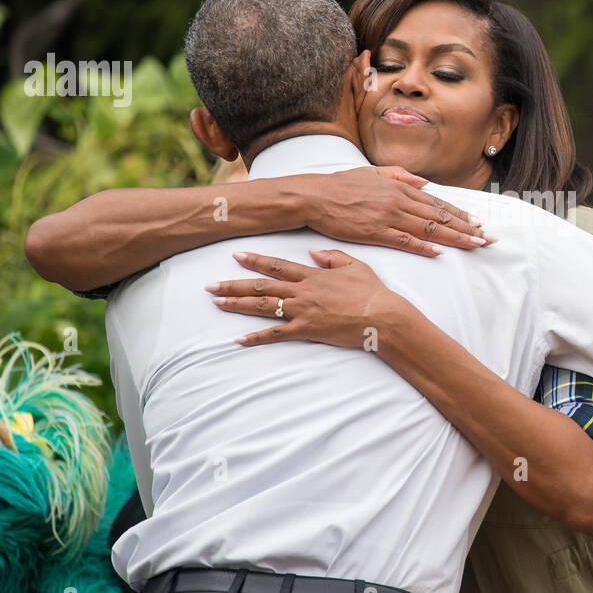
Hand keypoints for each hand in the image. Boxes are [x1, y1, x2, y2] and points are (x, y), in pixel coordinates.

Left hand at [205, 249, 408, 348]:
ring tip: (217, 304)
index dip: (255, 260)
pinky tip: (239, 339)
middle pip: (261, 287)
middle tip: (211, 285)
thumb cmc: (372, 292)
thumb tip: (312, 252)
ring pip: (263, 307)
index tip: (236, 255)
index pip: (277, 266)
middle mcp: (302, 291)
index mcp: (313, 275)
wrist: (382, 316)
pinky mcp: (307, 330)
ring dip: (237, 305)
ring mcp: (303, 311)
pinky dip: (256, 338)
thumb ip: (332, 257)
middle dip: (233, 284)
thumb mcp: (355, 265)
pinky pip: (276, 335)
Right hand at [288, 165, 494, 256]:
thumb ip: (400, 175)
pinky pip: (404, 240)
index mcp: (399, 187)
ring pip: (429, 228)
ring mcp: (388, 216)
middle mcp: (398, 200)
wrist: (314, 196)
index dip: (460, 214)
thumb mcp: (373, 172)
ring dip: (454, 238)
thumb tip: (424, 183)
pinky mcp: (375, 231)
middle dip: (467, 228)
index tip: (478, 222)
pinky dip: (423, 246)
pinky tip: (439, 252)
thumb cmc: (341, 185)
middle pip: (440, 216)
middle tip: (488, 237)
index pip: (437, 203)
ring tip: (474, 244)